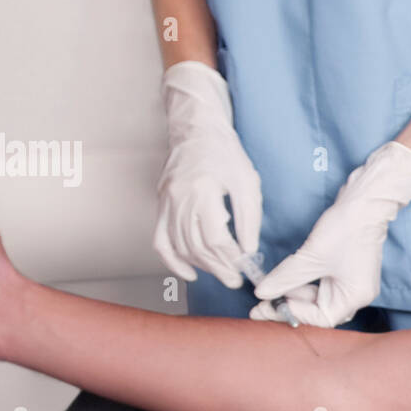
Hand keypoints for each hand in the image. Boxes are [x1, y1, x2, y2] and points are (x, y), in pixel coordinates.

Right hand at [153, 60, 261, 288]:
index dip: (231, 257)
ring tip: (221, 274)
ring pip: (180, 247)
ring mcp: (166, 203)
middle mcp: (178, 199)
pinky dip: (173, 261)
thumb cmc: (223, 152)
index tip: (244, 266)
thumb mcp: (247, 181)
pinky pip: (161, 240)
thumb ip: (249, 218)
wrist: (196, 130)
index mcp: (201, 191)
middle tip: (235, 280)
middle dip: (218, 267)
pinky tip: (190, 272)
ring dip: (201, 266)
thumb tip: (249, 250)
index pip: (215, 237)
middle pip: (196, 246)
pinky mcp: (161, 205)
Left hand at [250, 141, 410, 326]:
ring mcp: (349, 280)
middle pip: (318, 310)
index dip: (294, 313)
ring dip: (294, 292)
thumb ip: (285, 278)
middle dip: (290, 304)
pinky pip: (319, 282)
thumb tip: (262, 293)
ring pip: (316, 296)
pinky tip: (285, 277)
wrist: (365, 200)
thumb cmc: (347, 228)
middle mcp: (355, 293)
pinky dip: (302, 281)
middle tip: (262, 303)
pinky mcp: (343, 268)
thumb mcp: (311, 256)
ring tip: (270, 287)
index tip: (269, 305)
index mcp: (355, 296)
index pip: (321, 318)